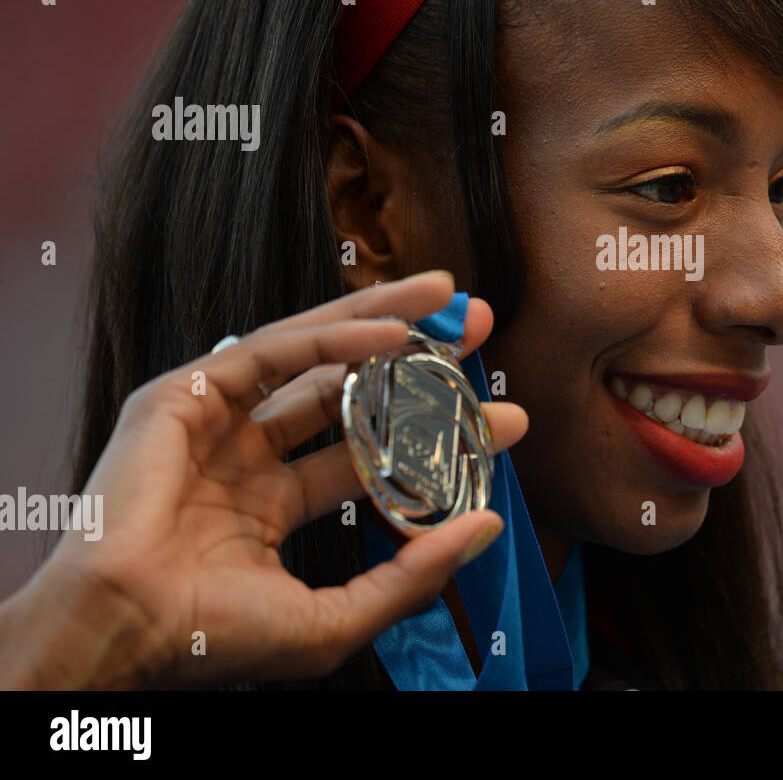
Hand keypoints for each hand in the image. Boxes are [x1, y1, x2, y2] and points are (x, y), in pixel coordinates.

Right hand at [0, 271, 525, 688]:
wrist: (126, 631)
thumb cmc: (213, 639)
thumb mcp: (334, 620)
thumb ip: (411, 577)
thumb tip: (487, 528)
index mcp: (269, 506)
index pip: (368, 454)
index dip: (432, 433)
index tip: (503, 418)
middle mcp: (246, 457)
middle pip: (347, 389)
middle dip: (414, 358)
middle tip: (477, 329)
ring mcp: (216, 421)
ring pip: (313, 354)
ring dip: (382, 318)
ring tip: (448, 297)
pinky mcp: (187, 393)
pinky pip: (275, 350)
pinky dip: (336, 335)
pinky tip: (395, 333)